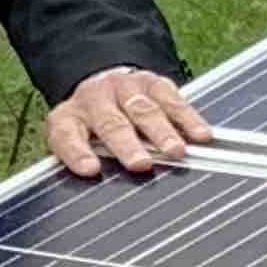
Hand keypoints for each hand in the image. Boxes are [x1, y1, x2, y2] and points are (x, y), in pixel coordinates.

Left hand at [49, 67, 209, 177]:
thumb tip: (94, 184)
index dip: (77, 153)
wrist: (104, 83)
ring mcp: (125, 88)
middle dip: (127, 144)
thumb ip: (80, 160)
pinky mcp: (154, 83)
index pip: (67, 135)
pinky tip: (200, 135)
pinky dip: (187, 118)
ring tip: (175, 150)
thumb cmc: (90, 125)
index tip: (90, 169)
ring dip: (161, 131)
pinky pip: (172, 100)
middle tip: (140, 164)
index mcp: (69, 118)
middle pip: (111, 123)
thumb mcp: (73, 139)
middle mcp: (95, 98)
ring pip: (144, 109)